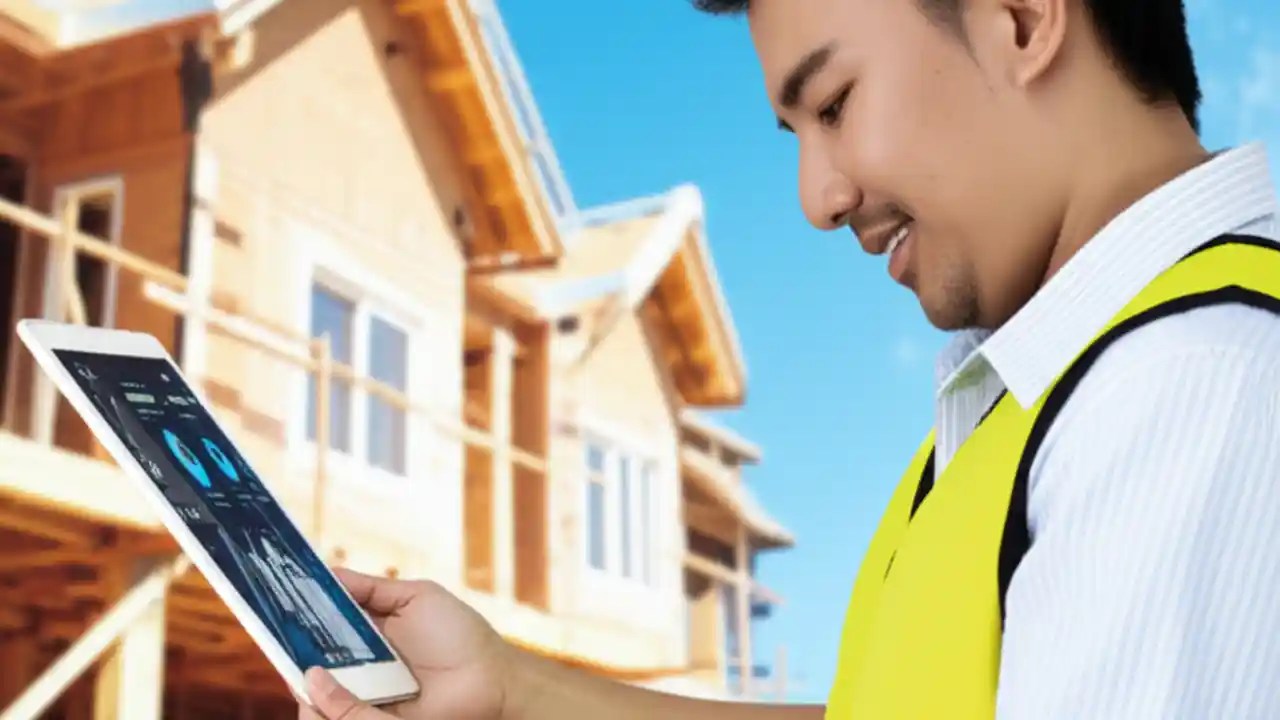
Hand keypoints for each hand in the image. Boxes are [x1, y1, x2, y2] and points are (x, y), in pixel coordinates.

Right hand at [297, 567, 512, 719]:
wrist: (490, 679)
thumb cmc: (459, 634)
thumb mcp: (415, 598)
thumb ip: (371, 588)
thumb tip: (327, 573)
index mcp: (366, 635)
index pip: (320, 629)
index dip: (296, 620)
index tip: (272, 607)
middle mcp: (359, 666)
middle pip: (309, 662)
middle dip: (289, 651)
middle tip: (278, 640)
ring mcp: (362, 696)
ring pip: (314, 693)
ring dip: (300, 680)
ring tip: (293, 665)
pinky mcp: (369, 719)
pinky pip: (337, 715)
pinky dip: (319, 706)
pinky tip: (310, 688)